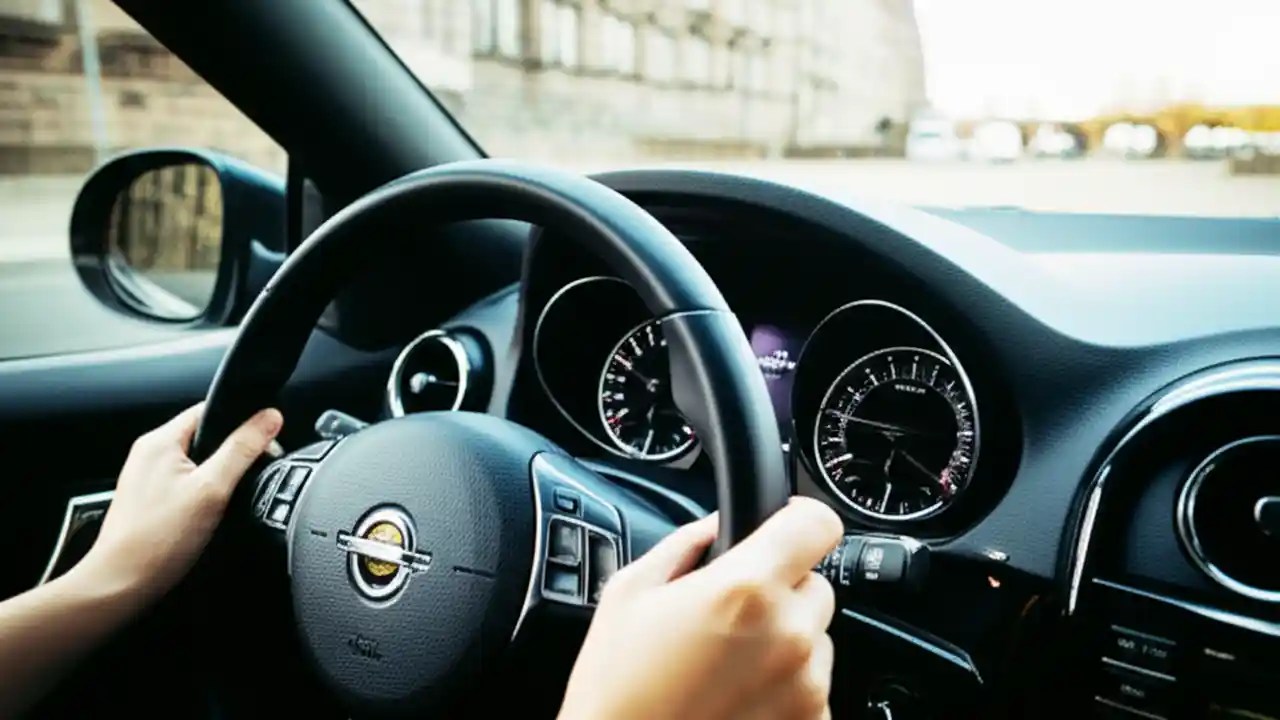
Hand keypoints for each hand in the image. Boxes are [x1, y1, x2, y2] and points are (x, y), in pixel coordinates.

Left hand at [79, 403, 282, 602]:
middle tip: (246, 480)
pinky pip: (185, 484)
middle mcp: (149, 454)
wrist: (122, 584)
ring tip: (223, 502)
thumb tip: (269, 418)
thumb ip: (243, 449)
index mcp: (160, 440)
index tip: (265, 443)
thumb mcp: (212, 489)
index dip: (243, 422)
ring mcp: (146, 478)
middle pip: (206, 437)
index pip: (211, 410)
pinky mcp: (148, 500)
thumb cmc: (157, 540)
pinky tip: (206, 516)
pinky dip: (201, 494)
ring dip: (216, 478)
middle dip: (232, 455)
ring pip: (197, 463)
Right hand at [558, 497, 843, 719]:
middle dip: (779, 591)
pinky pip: (812, 687)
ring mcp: (807, 688)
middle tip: (728, 617)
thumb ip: (687, 543)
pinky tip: (736, 697)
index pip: (818, 523)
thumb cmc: (617, 690)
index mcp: (745, 589)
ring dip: (784, 642)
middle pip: (815, 584)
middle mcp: (789, 636)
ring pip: (815, 638)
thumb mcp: (631, 592)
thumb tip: (719, 524)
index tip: (783, 528)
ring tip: (725, 666)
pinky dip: (785, 688)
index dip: (798, 519)